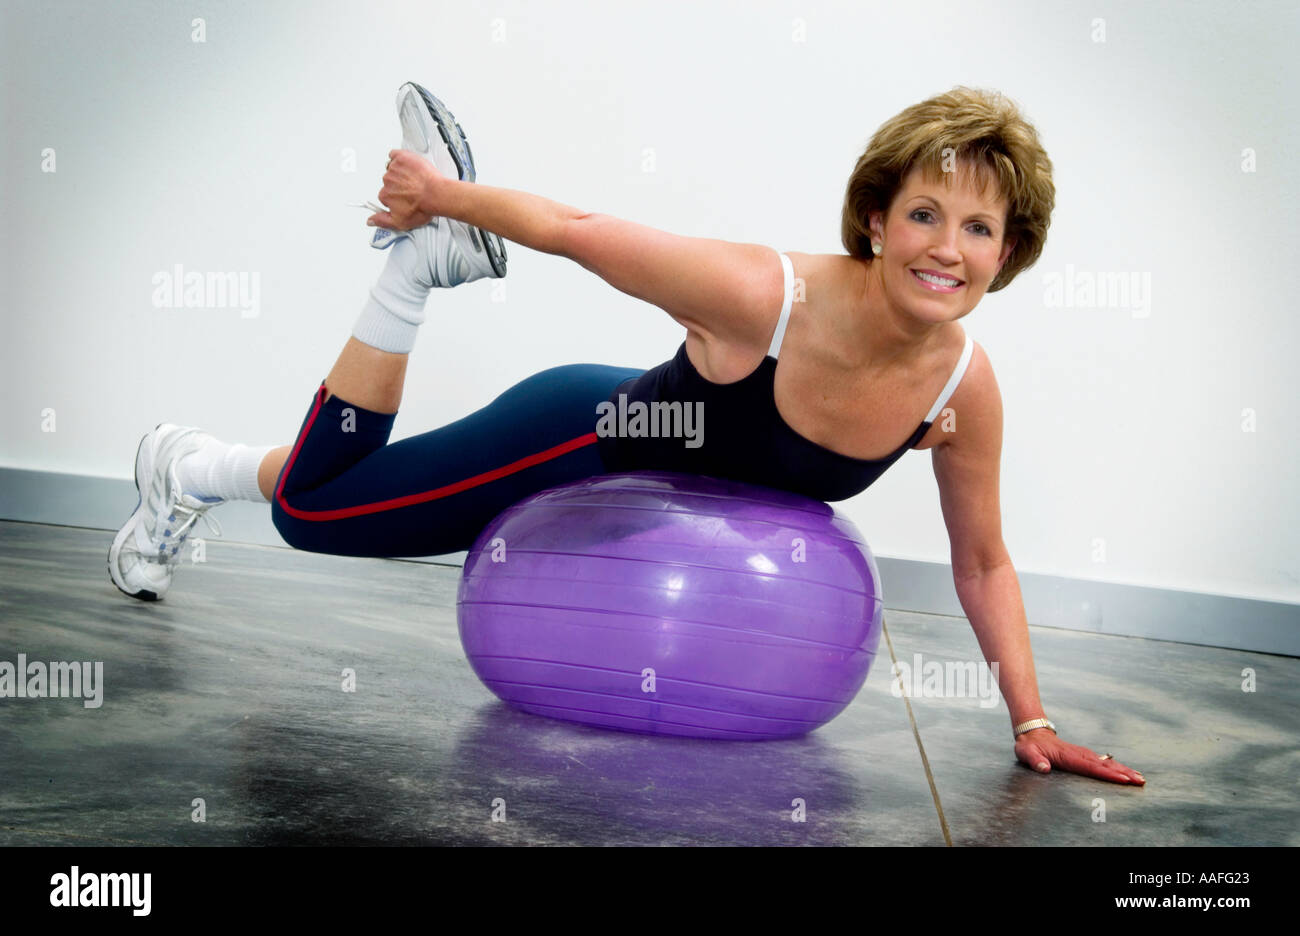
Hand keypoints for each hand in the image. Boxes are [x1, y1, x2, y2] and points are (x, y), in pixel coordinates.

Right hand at [366, 150, 446, 231]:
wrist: (436, 194)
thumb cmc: (422, 207)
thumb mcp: (401, 222)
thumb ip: (382, 221)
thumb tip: (370, 220)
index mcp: (385, 195)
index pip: (385, 195)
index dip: (395, 197)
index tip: (404, 198)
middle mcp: (387, 181)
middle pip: (389, 182)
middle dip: (399, 185)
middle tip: (412, 189)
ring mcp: (394, 169)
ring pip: (393, 169)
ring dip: (401, 173)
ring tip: (414, 179)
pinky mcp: (402, 158)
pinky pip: (394, 154)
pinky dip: (399, 158)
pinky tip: (407, 164)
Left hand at [1015, 728, 1144, 784]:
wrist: (1032, 731)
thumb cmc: (1029, 746)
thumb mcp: (1026, 752)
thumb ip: (1035, 761)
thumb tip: (1044, 768)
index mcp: (1068, 756)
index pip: (1090, 767)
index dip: (1107, 774)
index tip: (1123, 780)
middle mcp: (1079, 754)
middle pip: (1105, 764)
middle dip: (1124, 773)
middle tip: (1140, 781)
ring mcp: (1083, 753)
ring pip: (1107, 762)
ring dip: (1124, 770)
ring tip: (1140, 778)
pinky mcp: (1085, 755)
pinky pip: (1103, 761)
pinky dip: (1117, 767)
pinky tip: (1126, 772)